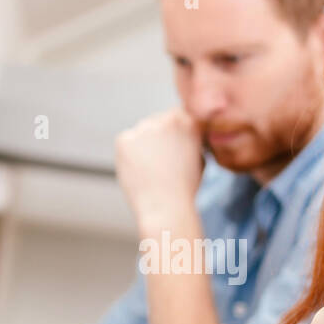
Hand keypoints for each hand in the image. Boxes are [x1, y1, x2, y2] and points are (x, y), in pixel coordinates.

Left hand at [114, 108, 203, 230]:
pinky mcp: (124, 139)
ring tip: (152, 170)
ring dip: (144, 145)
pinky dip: (129, 155)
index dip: (175, 133)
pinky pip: (126, 142)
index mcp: (189, 122)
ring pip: (142, 132)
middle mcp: (167, 119)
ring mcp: (144, 128)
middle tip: (161, 163)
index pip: (178, 116)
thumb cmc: (184, 190)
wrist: (166, 207)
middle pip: (158, 122)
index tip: (173, 147)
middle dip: (158, 138)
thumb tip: (179, 135)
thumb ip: (190, 140)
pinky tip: (140, 170)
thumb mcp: (199, 159)